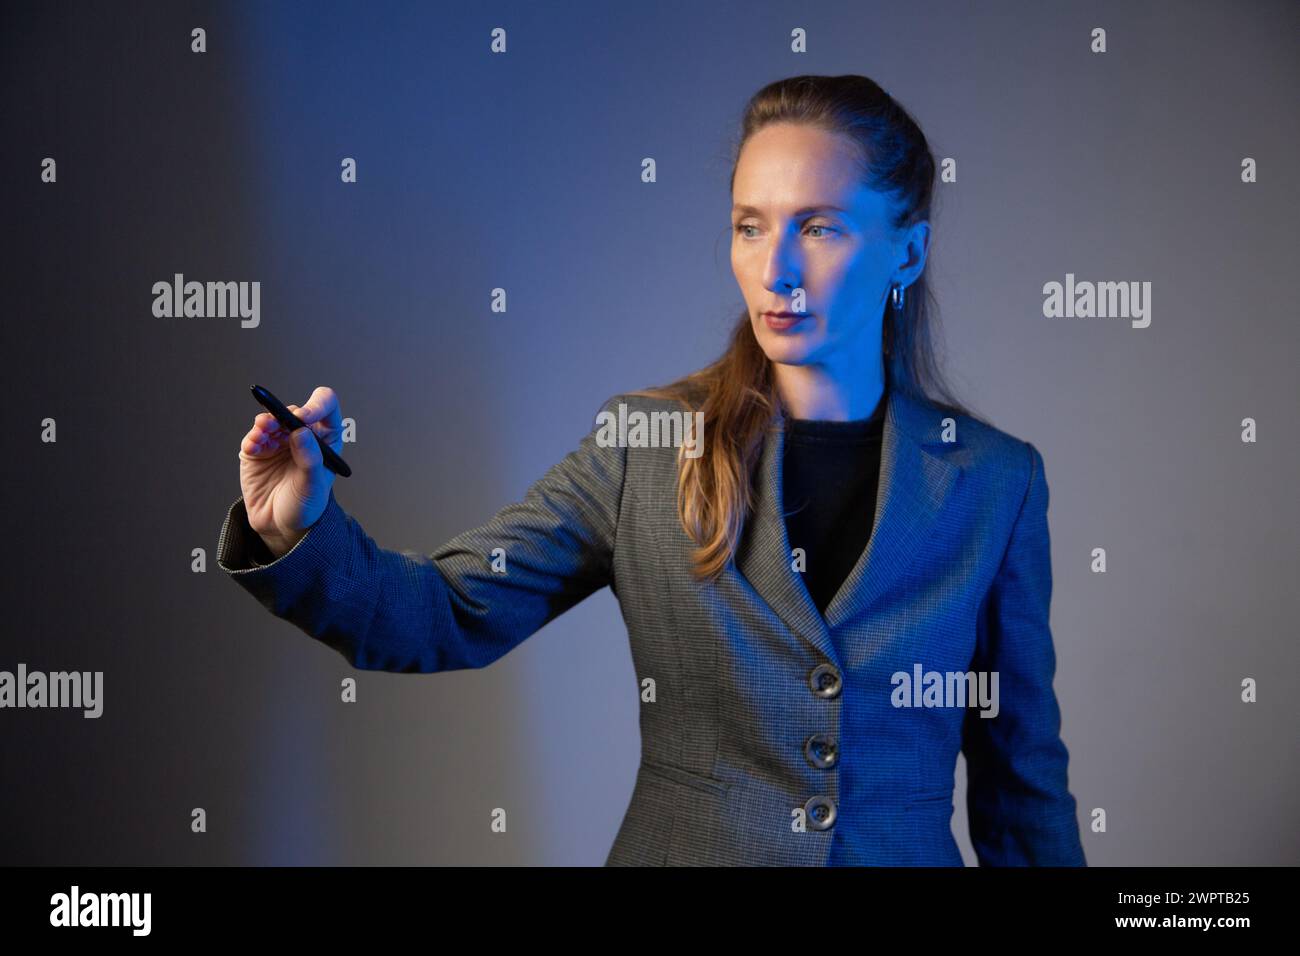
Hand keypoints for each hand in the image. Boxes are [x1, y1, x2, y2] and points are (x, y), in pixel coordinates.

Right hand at [237, 385, 343, 557]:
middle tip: (276, 425)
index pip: (325, 407)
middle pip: (294, 410)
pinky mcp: (257, 449)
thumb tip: (301, 431)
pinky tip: (254, 446)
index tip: (305, 417)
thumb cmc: (305, 505)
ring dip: (266, 423)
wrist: (279, 525)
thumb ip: (310, 459)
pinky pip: (254, 435)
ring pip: (272, 419)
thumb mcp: (313, 486)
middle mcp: (302, 434)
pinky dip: (253, 437)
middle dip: (285, 415)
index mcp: (325, 438)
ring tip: (262, 434)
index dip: (316, 404)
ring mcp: (279, 440)